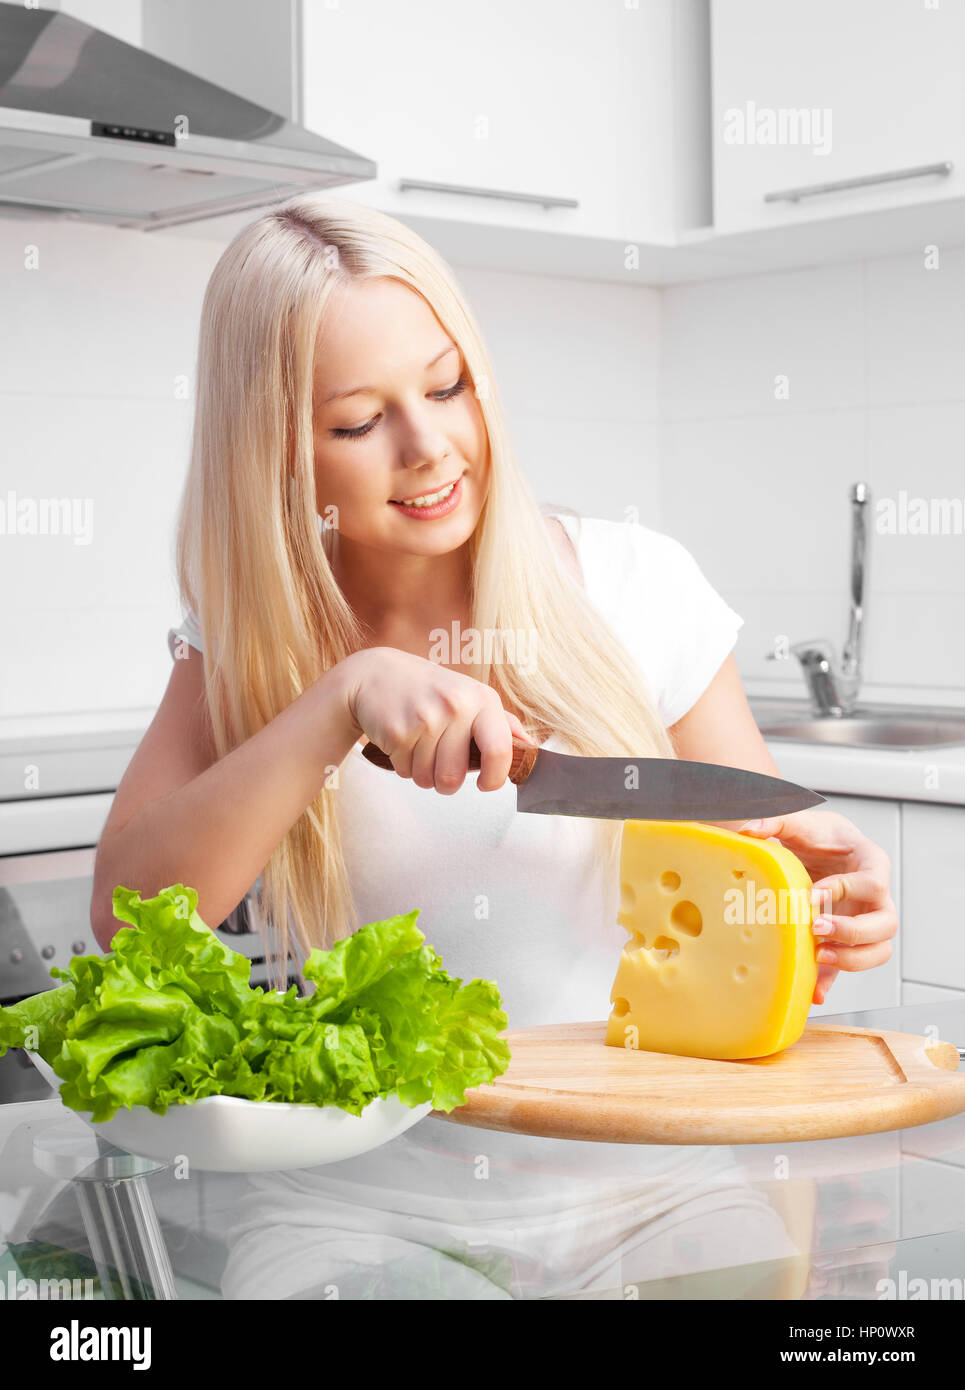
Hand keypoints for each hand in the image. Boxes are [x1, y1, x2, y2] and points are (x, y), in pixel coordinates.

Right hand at [329, 646, 536, 793]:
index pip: (500, 751)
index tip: (485, 784)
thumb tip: (531, 747)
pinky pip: (405, 772)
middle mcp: (456, 706)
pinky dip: (402, 764)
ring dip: (421, 773)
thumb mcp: (468, 695)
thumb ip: (501, 722)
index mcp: (481, 698)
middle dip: (445, 782)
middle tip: (439, 763)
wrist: (374, 674)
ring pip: (427, 779)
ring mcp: (425, 717)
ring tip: (418, 746)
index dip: (495, 778)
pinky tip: (401, 740)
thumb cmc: (427, 689)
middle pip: (454, 778)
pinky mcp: (397, 730)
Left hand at [737, 808, 896, 1005]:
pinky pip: (847, 966)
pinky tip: (813, 993)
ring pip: (878, 951)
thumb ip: (777, 822)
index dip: (844, 890)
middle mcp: (877, 897)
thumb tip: (749, 829)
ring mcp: (867, 921)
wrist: (820, 850)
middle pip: (886, 924)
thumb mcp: (800, 823)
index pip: (873, 883)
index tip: (812, 895)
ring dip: (849, 960)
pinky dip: (831, 980)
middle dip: (852, 932)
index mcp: (872, 864)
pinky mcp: (849, 941)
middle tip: (816, 930)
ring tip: (816, 957)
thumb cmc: (818, 835)